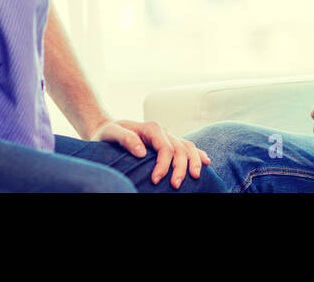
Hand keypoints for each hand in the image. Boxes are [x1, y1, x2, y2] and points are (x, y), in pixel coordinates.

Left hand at [89, 118, 211, 188]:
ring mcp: (167, 136)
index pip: (165, 147)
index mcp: (151, 128)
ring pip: (188, 146)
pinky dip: (198, 154)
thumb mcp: (111, 132)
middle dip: (180, 168)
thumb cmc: (108, 133)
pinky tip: (206, 161)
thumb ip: (126, 138)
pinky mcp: (168, 143)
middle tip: (175, 185)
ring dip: (194, 161)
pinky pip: (187, 146)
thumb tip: (142, 151)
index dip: (163, 164)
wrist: (108, 128)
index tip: (155, 180)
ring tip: (196, 177)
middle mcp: (163, 131)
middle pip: (179, 148)